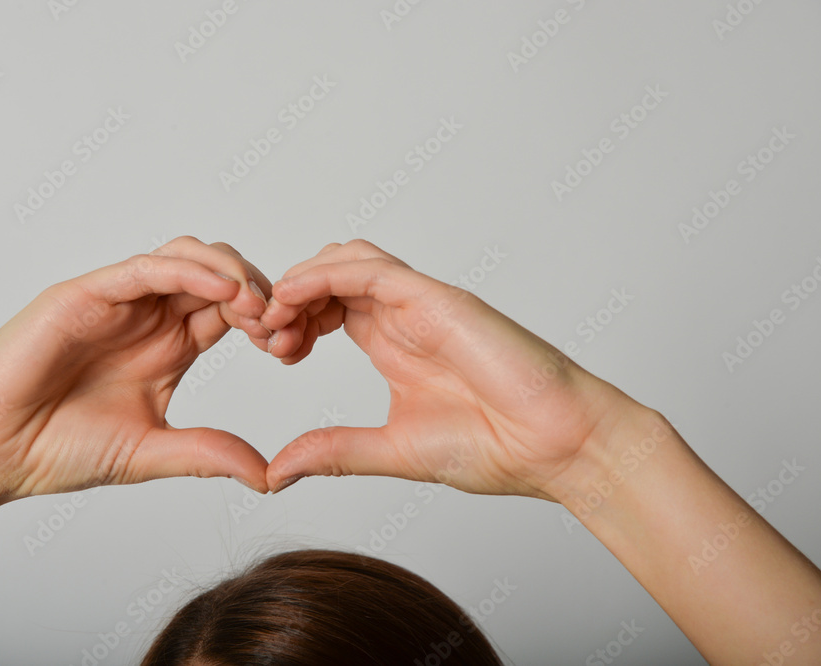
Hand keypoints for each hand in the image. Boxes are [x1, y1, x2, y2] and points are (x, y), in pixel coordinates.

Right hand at [0, 237, 275, 505]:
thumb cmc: (57, 449)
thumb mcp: (151, 451)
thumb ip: (207, 453)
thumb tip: (268, 476)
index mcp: (170, 345)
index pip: (232, 311)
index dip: (267, 319)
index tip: (292, 346)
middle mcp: (149, 315)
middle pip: (220, 276)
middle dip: (260, 292)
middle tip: (283, 324)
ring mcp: (119, 300)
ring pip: (189, 257)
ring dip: (231, 273)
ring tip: (259, 306)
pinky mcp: (86, 293)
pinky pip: (146, 268)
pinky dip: (188, 270)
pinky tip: (222, 290)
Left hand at [260, 240, 630, 498]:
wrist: (557, 446)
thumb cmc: (495, 446)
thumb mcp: (391, 450)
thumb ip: (334, 451)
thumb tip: (277, 472)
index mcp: (392, 344)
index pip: (325, 308)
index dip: (289, 320)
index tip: (269, 350)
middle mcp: (403, 316)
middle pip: (328, 278)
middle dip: (286, 299)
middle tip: (262, 335)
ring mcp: (421, 304)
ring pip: (345, 260)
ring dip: (300, 281)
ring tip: (274, 319)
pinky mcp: (438, 299)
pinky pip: (370, 270)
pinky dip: (324, 275)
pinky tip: (294, 300)